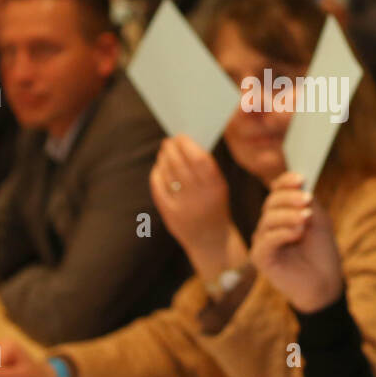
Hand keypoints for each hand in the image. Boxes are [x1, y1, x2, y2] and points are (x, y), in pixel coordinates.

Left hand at [149, 135, 244, 280]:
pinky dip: (157, 174)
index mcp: (216, 186)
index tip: (181, 136)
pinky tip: (159, 168)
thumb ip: (205, 167)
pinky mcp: (170, 214)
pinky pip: (158, 187)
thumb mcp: (218, 186)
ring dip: (164, 159)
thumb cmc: (214, 204)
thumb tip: (184, 142)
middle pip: (179, 164)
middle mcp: (199, 196)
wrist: (211, 241)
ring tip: (165, 153)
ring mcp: (183, 206)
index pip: (199, 158)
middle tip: (169, 141)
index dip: (187, 144)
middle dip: (172, 148)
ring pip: (167, 173)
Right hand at [250, 172, 342, 312]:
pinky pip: (266, 240)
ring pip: (268, 219)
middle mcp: (269, 225)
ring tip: (305, 219)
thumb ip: (308, 203)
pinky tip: (297, 233)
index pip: (276, 190)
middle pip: (271, 202)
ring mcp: (263, 241)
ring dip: (288, 215)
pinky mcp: (260, 258)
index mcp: (282, 213)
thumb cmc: (321, 252)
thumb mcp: (319, 221)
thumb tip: (299, 186)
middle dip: (289, 198)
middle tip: (307, 200)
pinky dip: (282, 233)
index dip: (286, 182)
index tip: (301, 179)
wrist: (325, 283)